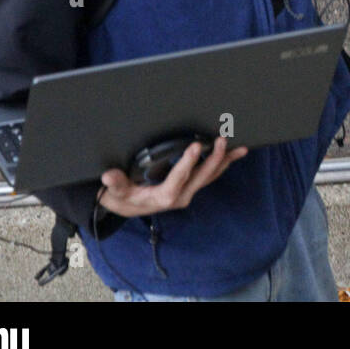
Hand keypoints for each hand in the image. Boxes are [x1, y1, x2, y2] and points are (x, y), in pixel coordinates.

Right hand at [98, 137, 246, 217]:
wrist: (127, 207)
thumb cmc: (122, 197)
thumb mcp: (116, 192)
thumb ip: (116, 184)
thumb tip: (109, 176)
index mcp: (162, 197)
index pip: (178, 179)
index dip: (187, 164)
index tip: (195, 146)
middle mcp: (179, 196)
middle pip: (201, 177)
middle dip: (214, 158)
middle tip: (222, 140)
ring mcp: (187, 192)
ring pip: (210, 177)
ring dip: (225, 162)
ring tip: (240, 148)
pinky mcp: (190, 188)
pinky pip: (209, 176)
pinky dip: (222, 164)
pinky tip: (232, 154)